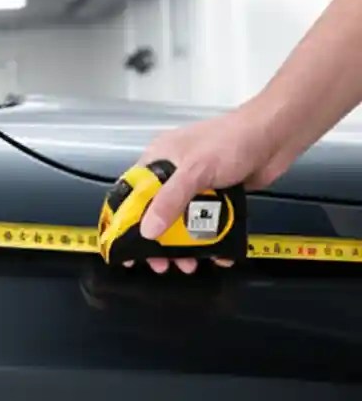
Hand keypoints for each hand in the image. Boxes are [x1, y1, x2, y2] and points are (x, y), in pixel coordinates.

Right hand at [130, 99, 292, 273]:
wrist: (277, 136)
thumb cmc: (231, 143)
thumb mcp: (195, 171)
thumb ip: (170, 201)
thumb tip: (148, 232)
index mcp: (158, 160)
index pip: (131, 193)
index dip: (125, 220)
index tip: (123, 246)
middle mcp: (173, 175)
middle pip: (156, 213)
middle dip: (157, 242)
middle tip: (160, 264)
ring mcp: (197, 187)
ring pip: (182, 222)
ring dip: (184, 246)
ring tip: (188, 265)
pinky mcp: (219, 196)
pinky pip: (207, 223)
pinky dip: (209, 240)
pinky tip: (214, 256)